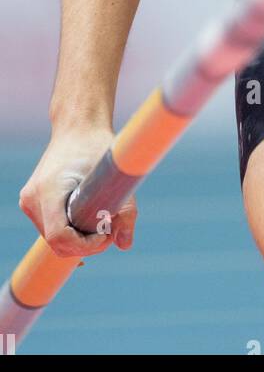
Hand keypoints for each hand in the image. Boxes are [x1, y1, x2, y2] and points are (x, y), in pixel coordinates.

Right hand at [18, 126, 137, 258]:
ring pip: (54, 239)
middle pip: (57, 242)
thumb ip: (126, 209)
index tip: (106, 233)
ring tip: (101, 221)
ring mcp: (29, 202)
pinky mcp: (33, 202)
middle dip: (86, 244)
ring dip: (79, 238)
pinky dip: (70, 231)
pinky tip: (88, 230)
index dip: (85, 245)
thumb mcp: (116, 173)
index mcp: (49, 191)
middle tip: (110, 229)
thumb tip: (125, 244)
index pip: (60, 237)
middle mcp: (33, 199)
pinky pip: (50, 229)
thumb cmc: (97, 145)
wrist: (78, 126)